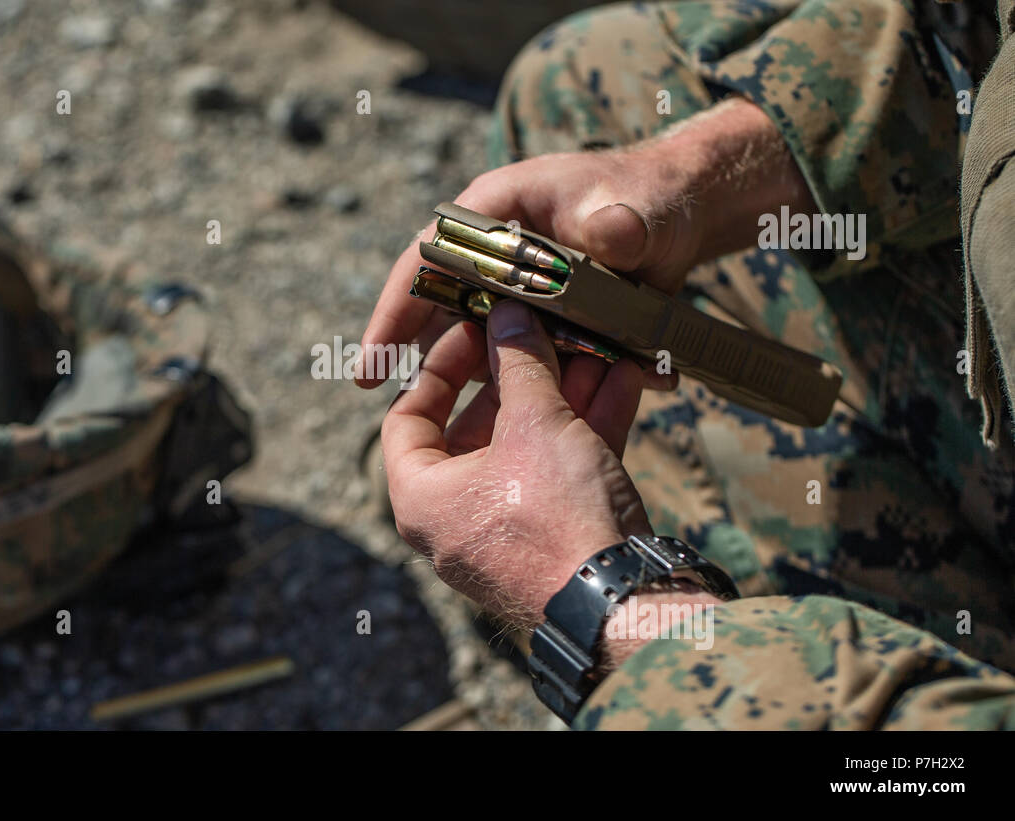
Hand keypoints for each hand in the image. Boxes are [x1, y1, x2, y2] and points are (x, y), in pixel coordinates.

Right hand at [357, 97, 816, 388]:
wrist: (682, 216)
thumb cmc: (651, 195)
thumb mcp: (637, 207)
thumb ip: (624, 222)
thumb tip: (613, 231)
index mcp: (492, 210)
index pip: (426, 260)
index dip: (395, 315)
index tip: (371, 367)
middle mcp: (491, 252)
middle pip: (442, 311)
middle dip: (433, 367)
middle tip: (410, 420)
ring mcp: (514, 288)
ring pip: (485, 345)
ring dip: (497, 386)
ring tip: (515, 428)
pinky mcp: (541, 318)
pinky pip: (526, 361)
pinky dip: (540, 388)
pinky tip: (568, 416)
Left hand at [382, 300, 652, 628]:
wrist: (625, 604)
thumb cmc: (556, 517)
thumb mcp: (535, 423)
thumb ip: (521, 363)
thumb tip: (510, 312)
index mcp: (422, 498)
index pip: (407, 418)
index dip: (439, 367)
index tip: (474, 331)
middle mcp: (456, 519)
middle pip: (479, 427)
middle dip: (521, 374)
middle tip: (543, 330)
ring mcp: (509, 532)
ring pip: (532, 446)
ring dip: (565, 393)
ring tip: (595, 345)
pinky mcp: (558, 539)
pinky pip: (565, 472)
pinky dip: (590, 427)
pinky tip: (625, 379)